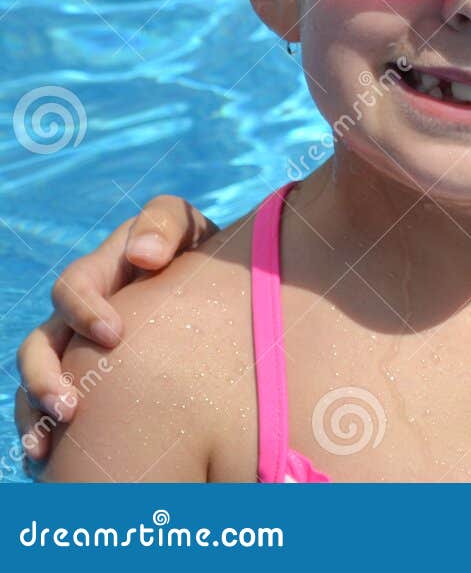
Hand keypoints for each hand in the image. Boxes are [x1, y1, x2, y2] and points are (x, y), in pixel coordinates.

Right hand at [12, 196, 216, 461]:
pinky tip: (46, 463)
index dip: (84, 310)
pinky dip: (40, 434)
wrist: (218, 289)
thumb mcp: (189, 228)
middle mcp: (79, 317)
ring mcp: (77, 352)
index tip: (114, 335)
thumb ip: (165, 225)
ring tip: (46, 448)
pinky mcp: (86, 383)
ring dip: (34, 413)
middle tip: (71, 410)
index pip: (71, 288)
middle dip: (45, 379)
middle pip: (39, 346)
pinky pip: (46, 411)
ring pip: (36, 383)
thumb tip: (143, 255)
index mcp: (100, 274)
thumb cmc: (202, 253)